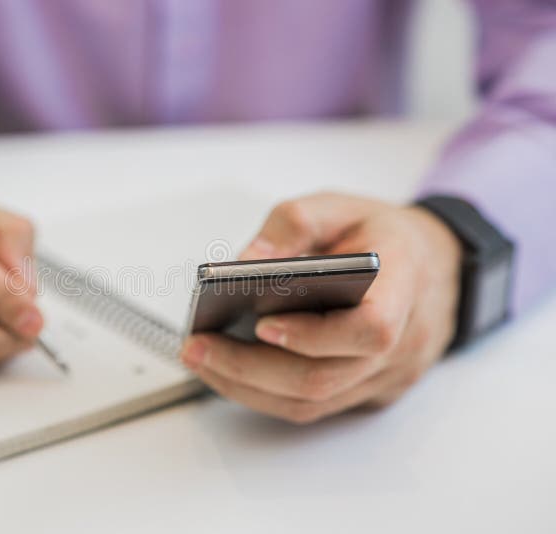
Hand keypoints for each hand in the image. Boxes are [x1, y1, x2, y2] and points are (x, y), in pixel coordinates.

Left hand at [181, 192, 461, 422]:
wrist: (433, 263)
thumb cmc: (382, 235)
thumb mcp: (339, 206)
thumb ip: (293, 225)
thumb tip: (241, 262)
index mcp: (404, 285)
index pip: (370, 330)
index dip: (314, 336)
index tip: (260, 324)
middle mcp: (404, 342)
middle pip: (323, 378)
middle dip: (250, 369)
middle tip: (197, 348)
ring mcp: (389, 375)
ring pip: (313, 402)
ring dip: (248, 387)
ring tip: (200, 359)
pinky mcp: (370, 392)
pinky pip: (315, 406)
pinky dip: (266, 393)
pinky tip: (230, 369)